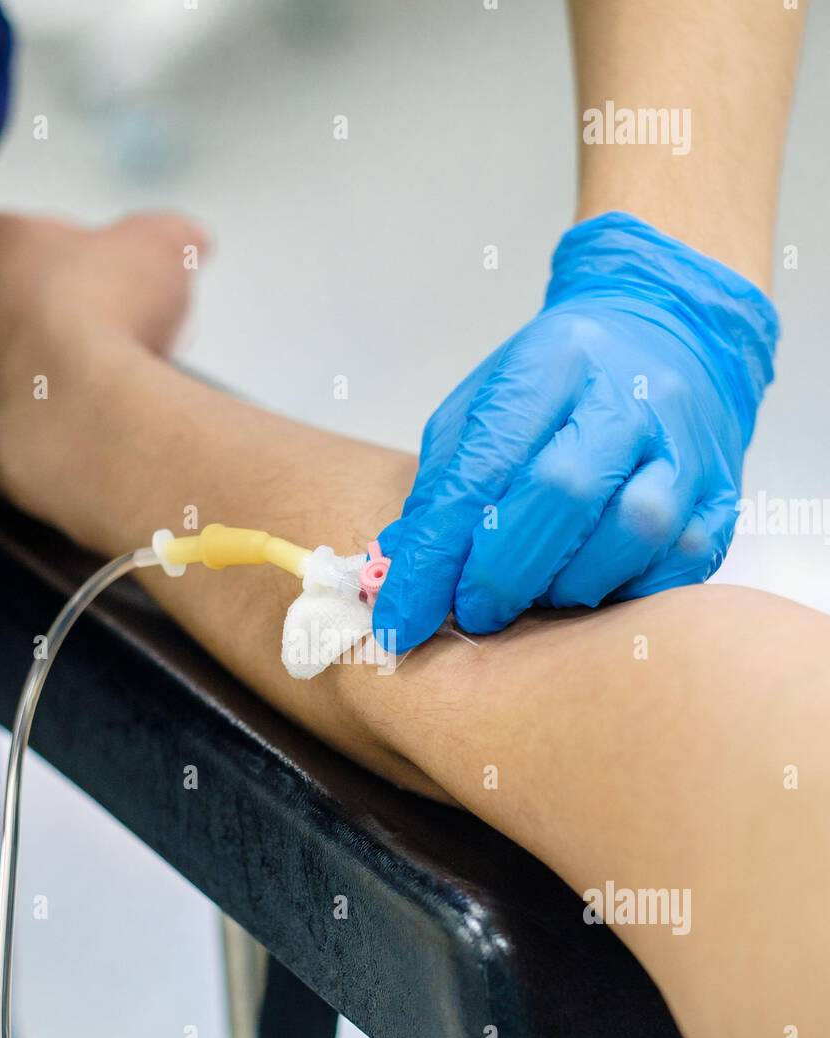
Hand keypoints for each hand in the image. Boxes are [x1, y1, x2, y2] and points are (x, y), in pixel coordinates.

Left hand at [0, 211, 208, 522]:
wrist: (83, 414)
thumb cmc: (107, 319)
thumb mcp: (167, 248)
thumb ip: (176, 234)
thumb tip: (192, 240)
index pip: (44, 242)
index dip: (97, 265)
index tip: (128, 288)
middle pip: (26, 306)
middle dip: (75, 319)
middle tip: (124, 338)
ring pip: (19, 367)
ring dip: (62, 373)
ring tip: (112, 387)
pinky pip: (18, 422)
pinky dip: (51, 423)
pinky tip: (89, 425)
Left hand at [373, 213, 778, 650]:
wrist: (673, 337)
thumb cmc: (561, 385)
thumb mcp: (484, 408)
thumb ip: (442, 487)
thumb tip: (400, 575)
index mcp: (555, 362)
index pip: (484, 467)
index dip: (436, 555)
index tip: (399, 616)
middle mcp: (630, 397)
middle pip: (563, 495)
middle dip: (501, 573)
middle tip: (473, 609)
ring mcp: (686, 448)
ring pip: (632, 533)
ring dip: (567, 586)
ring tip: (536, 593)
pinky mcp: (721, 498)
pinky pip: (676, 565)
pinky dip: (624, 592)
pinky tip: (591, 585)